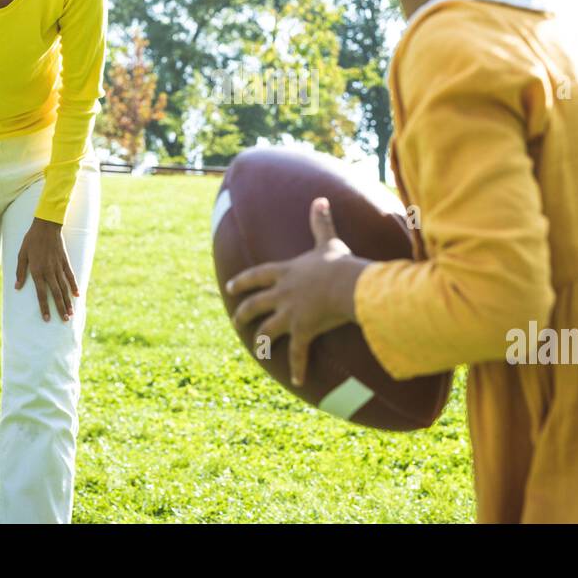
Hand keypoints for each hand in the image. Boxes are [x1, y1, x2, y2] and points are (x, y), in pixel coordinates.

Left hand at [15, 218, 77, 322]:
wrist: (46, 226)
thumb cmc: (31, 240)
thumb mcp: (21, 255)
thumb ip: (20, 271)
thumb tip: (17, 287)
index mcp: (37, 271)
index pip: (41, 294)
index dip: (44, 307)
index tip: (47, 319)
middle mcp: (49, 271)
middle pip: (55, 294)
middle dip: (60, 308)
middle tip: (64, 320)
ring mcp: (58, 267)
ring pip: (64, 287)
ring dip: (68, 301)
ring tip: (71, 312)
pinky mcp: (65, 261)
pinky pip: (70, 276)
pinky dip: (75, 285)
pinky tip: (78, 294)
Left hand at [227, 197, 371, 385]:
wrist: (346, 284)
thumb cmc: (338, 263)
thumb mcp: (328, 241)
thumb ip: (321, 222)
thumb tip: (321, 199)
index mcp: (285, 272)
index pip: (256, 276)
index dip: (242, 281)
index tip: (231, 286)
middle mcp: (282, 294)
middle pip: (254, 304)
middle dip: (243, 312)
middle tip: (236, 318)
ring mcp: (289, 314)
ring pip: (267, 330)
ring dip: (261, 340)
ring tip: (258, 349)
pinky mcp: (302, 332)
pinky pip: (297, 353)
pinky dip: (297, 366)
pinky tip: (296, 378)